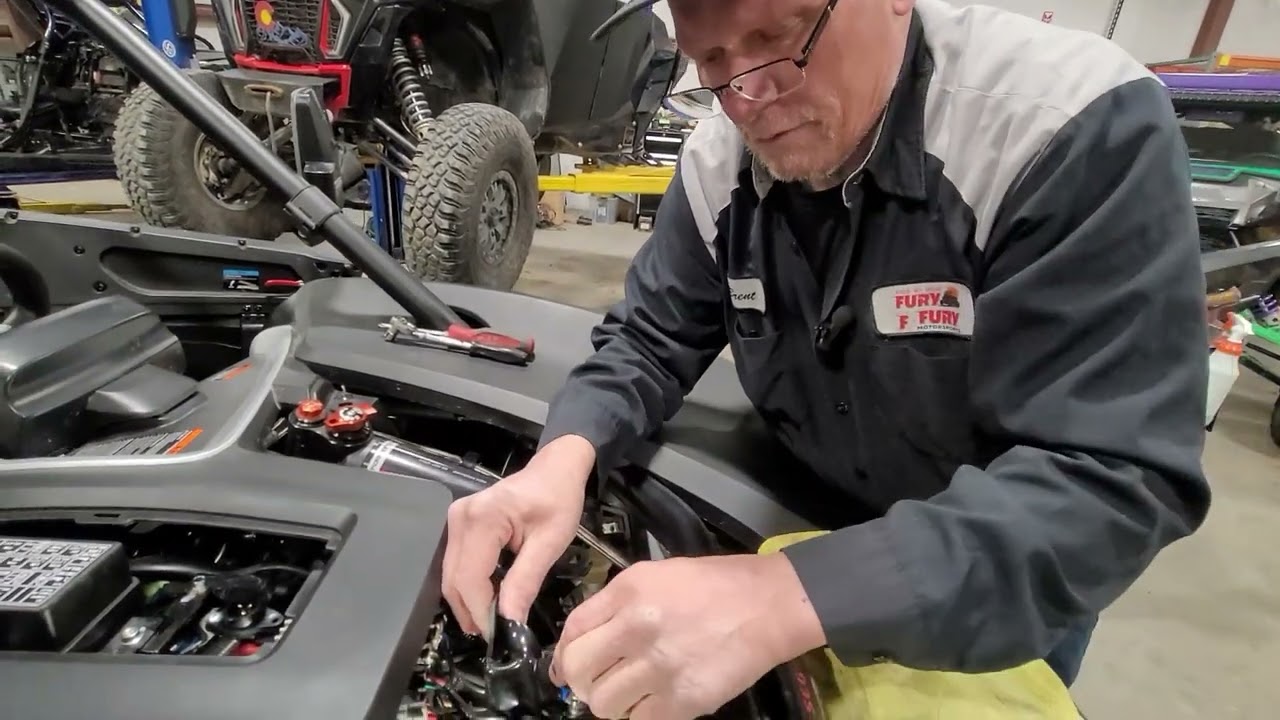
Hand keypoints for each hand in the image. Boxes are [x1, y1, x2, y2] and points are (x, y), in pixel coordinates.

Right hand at [441, 434, 595, 636]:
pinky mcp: (458, 526)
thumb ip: (525, 581)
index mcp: (483, 519)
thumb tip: (510, 621)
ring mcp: (455, 521)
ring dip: (468, 603)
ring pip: (450, 576)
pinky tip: (489, 599)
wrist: (554, 469)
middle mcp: (460, 518)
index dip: (481, 612)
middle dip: (472, 613)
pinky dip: (469, 587)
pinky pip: (456, 565)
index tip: (500, 636)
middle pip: (453, 580)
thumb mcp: (550, 542)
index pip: (470, 579)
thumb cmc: (558, 499)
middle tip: (497, 635)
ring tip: (494, 621)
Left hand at [550, 553, 825, 719]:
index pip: (572, 630)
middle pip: (579, 669)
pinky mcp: (683, 699)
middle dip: (581, 681)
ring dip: (610, 703)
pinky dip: (639, 717)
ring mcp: (659, 666)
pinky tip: (652, 704)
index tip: (565, 667)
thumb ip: (615, 603)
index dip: (562, 654)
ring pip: (603, 704)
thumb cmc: (716, 586)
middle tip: (597, 683)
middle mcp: (638, 627)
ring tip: (629, 695)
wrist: (768, 606)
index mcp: (629, 591)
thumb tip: (583, 639)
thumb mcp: (657, 575)